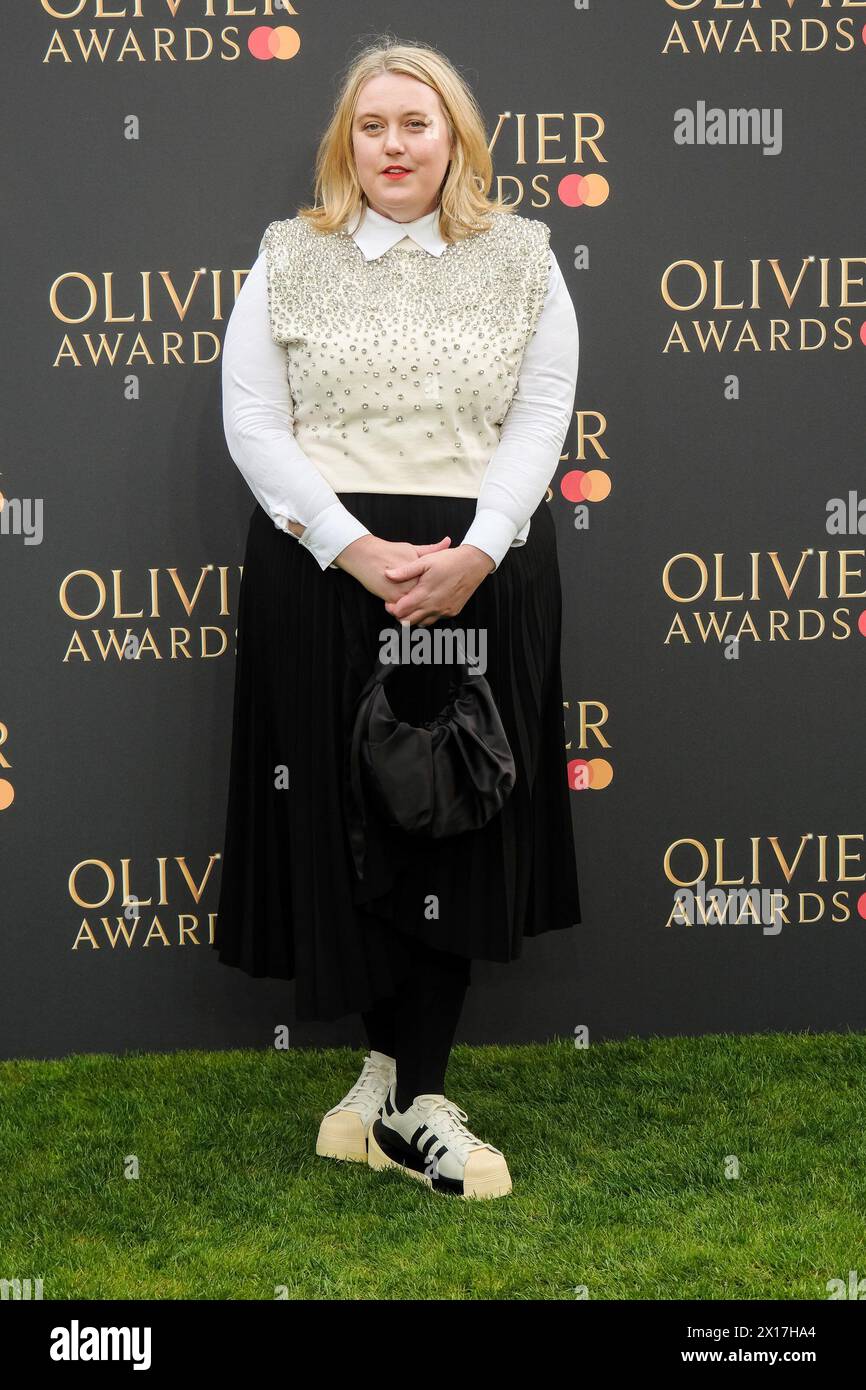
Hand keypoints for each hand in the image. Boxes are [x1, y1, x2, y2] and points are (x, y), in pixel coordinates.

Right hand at [333, 533, 453, 603]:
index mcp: (421, 569)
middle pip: (427, 596)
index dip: (439, 586)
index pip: (436, 582)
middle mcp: (413, 582)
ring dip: (417, 608)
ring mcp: (402, 591)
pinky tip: (405, 606)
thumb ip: (431, 549)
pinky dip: (405, 610)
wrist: (366, 555)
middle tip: (430, 600)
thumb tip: (447, 541)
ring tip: (418, 605)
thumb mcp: (412, 549)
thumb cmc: (388, 551)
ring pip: (415, 605)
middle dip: (430, 599)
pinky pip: (402, 609)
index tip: (441, 588)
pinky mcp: (392, 598)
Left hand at [383, 543, 494, 626]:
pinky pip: (434, 620)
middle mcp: (434, 606)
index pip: (401, 612)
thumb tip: (388, 574)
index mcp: (425, 594)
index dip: (391, 608)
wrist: (473, 563)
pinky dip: (426, 616)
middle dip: (400, 615)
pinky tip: (426, 604)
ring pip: (421, 623)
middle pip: (408, 622)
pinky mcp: (452, 612)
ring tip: (411, 605)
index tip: (389, 602)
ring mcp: (444, 611)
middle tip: (397, 605)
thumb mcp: (425, 561)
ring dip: (413, 617)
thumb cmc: (449, 560)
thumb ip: (405, 571)